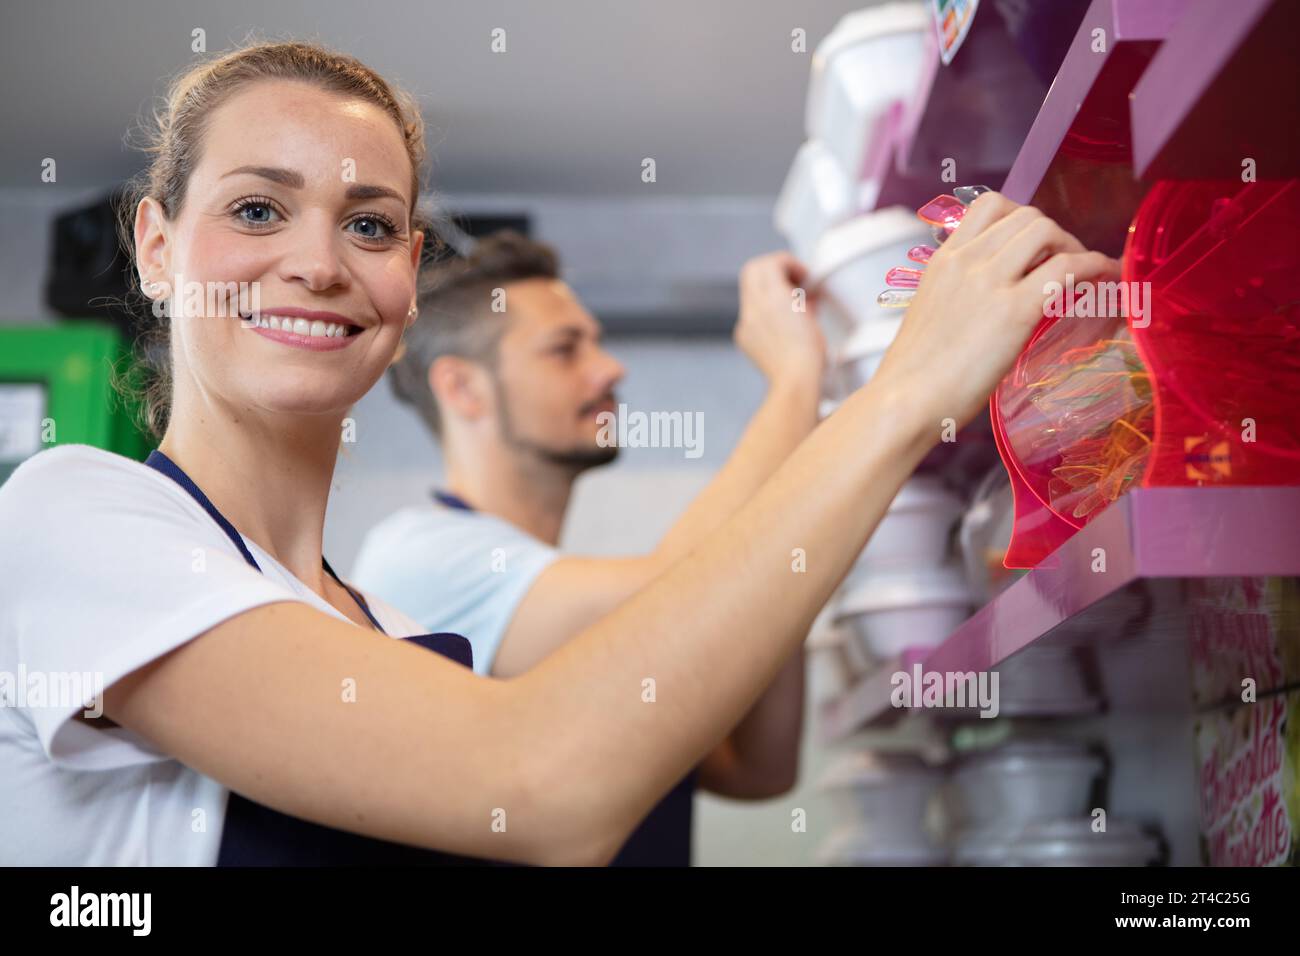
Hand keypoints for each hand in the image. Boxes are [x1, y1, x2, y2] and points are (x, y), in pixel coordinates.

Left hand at [733, 252, 825, 388]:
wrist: (794, 381)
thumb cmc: (808, 353)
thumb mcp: (812, 316)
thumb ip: (802, 298)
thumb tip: (801, 295)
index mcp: (772, 297)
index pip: (770, 263)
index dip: (788, 263)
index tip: (802, 274)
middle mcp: (754, 307)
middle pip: (754, 271)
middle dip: (775, 271)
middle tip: (794, 282)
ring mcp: (745, 322)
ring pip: (751, 292)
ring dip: (769, 291)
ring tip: (791, 306)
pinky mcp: (744, 337)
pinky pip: (750, 314)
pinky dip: (764, 311)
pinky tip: (781, 325)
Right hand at [871, 192, 1121, 430]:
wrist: (905, 401)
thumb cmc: (914, 375)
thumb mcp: (929, 314)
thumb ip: (958, 296)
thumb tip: (988, 303)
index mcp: (943, 261)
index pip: (988, 206)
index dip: (1021, 216)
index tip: (1033, 243)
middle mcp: (966, 261)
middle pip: (1026, 215)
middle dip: (1053, 234)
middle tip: (1065, 262)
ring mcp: (990, 282)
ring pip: (1046, 230)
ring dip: (1073, 245)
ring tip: (1083, 272)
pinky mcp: (1015, 309)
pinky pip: (1068, 268)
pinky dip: (1095, 265)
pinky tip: (1105, 278)